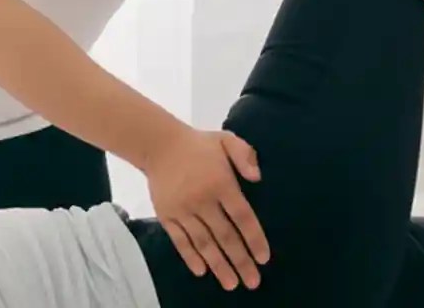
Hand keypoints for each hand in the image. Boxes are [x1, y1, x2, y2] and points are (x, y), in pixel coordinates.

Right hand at [144, 126, 268, 290]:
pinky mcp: (167, 216)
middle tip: (253, 282)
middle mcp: (202, 200)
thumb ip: (245, 156)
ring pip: (204, 243)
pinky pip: (180, 241)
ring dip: (219, 266)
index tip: (263, 258)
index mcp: (221, 183)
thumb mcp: (227, 140)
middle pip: (225, 236)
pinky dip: (191, 257)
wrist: (159, 145)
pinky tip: (202, 271)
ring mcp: (183, 210)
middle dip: (240, 261)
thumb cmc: (199, 145)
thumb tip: (258, 178)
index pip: (242, 216)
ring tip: (231, 284)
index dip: (254, 238)